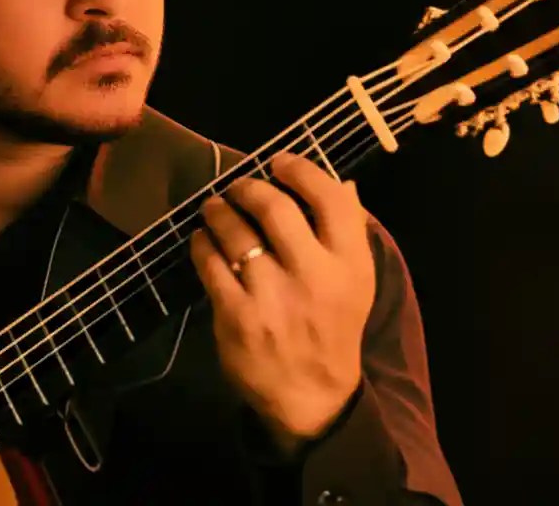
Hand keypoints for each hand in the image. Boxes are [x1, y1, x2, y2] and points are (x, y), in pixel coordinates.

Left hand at [190, 153, 375, 449]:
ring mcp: (272, 297)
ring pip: (235, 232)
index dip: (300, 170)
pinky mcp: (237, 316)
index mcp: (350, 264)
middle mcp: (313, 277)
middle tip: (237, 187)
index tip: (278, 162)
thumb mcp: (356, 282)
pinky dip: (202, 243)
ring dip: (218, 212)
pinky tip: (203, 239)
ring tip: (215, 209)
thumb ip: (349, 232)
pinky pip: (210, 263)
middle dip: (248, 188)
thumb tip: (341, 181)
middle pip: (274, 207)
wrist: (312, 395)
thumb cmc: (332, 328)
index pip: (329, 198)